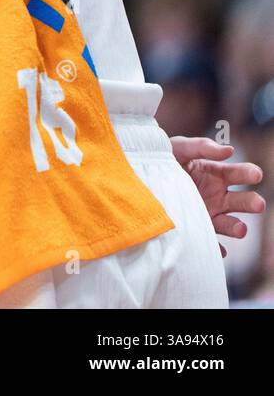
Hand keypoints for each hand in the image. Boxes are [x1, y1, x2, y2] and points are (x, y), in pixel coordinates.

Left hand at [169, 136, 265, 256]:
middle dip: (251, 203)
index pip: (239, 174)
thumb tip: (228, 150)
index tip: (255, 174)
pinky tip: (218, 249)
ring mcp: (208, 214)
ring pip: (230, 224)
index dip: (249, 173)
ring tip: (239, 229)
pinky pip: (209, 242)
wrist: (138, 176)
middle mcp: (218, 196)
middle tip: (257, 203)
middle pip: (242, 202)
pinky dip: (215, 247)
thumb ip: (201, 146)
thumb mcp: (178, 148)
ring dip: (237, 227)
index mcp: (217, 174)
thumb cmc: (164, 158)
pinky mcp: (196, 229)